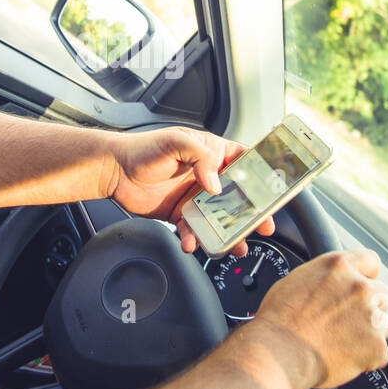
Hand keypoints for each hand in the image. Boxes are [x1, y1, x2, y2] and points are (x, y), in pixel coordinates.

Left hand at [104, 126, 275, 256]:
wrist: (114, 171)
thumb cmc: (143, 148)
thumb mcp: (176, 142)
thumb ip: (200, 158)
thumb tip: (215, 184)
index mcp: (213, 153)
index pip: (246, 163)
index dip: (261, 177)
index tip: (273, 193)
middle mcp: (208, 176)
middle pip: (239, 196)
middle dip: (253, 213)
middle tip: (263, 226)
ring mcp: (195, 197)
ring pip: (220, 218)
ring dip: (229, 233)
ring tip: (236, 246)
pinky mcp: (181, 214)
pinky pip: (195, 230)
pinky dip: (196, 239)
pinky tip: (193, 243)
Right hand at [253, 248, 387, 388]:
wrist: (278, 354)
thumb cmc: (279, 321)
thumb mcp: (297, 280)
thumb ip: (324, 278)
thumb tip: (330, 285)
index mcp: (338, 267)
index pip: (370, 261)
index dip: (367, 275)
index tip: (364, 283)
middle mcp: (359, 287)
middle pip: (383, 293)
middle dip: (371, 306)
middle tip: (348, 320)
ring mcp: (371, 317)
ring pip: (383, 323)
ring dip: (369, 332)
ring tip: (341, 342)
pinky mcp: (377, 346)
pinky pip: (379, 352)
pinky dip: (366, 358)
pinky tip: (343, 357)